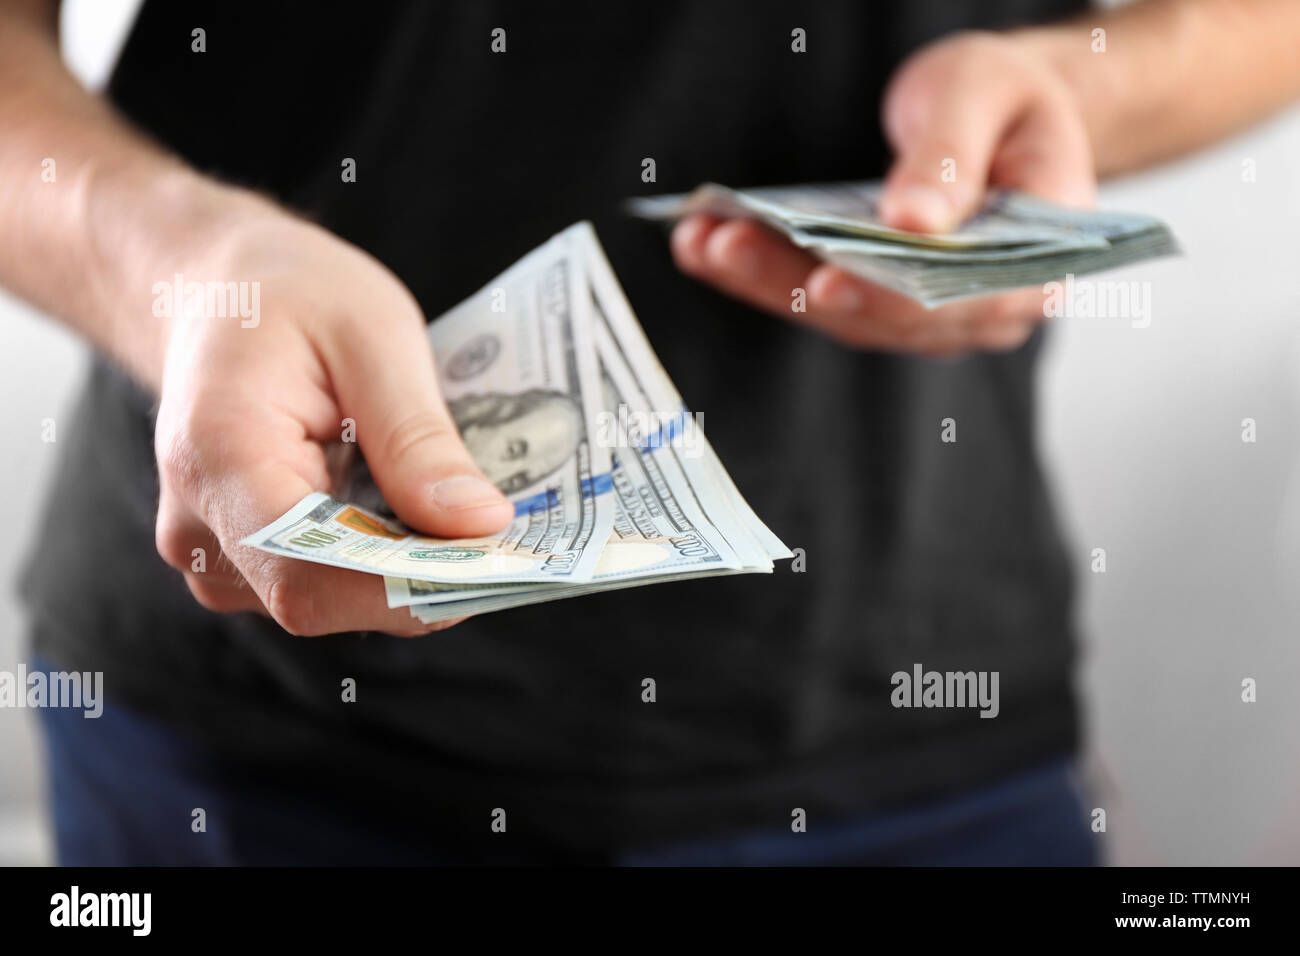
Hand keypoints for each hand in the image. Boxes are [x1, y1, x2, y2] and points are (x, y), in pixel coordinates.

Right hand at [152, 202, 512, 635]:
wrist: (219, 290)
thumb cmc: (291, 294)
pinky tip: (419, 516)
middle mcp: (197, 521)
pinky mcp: (243, 559)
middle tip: (504, 539)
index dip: (405, 583)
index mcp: (218, 454)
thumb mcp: (375, 336)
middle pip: (321, 597)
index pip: (307, 570)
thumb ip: (418, 439)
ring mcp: (213, 549)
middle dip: (421, 580)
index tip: (492, 560)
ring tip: (460, 514)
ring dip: (405, 572)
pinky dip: (382, 560)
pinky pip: (323, 584)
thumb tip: (481, 526)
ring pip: (328, 601)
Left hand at [671, 31, 1096, 356]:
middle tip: (730, 246)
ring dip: (764, 279)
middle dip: (797, 281)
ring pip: (839, 311)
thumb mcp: (987, 94)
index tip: (828, 276)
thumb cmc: (1007, 103)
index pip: (961, 297)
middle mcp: (982, 306)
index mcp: (1037, 263)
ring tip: (703, 239)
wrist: (1004, 114)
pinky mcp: (881, 301)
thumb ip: (953, 156)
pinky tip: (705, 243)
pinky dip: (760, 271)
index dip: (893, 295)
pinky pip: (818, 295)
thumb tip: (911, 221)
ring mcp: (928, 314)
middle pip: (883, 313)